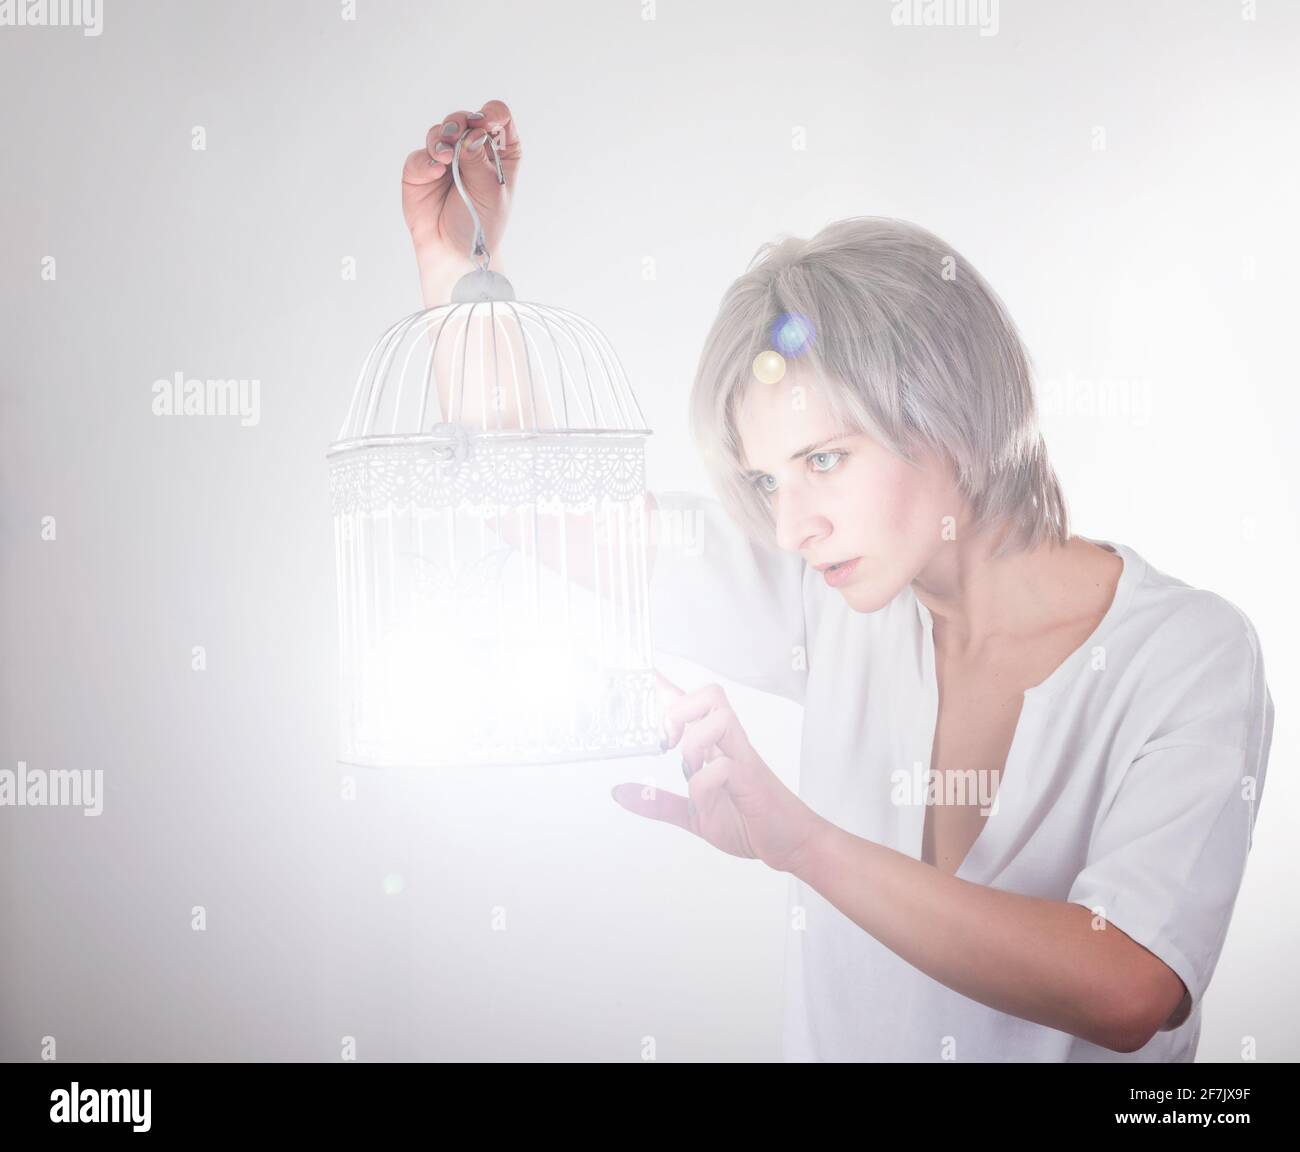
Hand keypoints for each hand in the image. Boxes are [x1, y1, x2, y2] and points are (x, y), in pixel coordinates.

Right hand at [401, 99, 521, 296]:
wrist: (454, 254)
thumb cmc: (480, 225)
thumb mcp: (491, 193)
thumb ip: (478, 159)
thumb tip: (469, 133)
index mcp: (499, 154)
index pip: (498, 118)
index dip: (492, 114)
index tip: (486, 122)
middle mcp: (472, 151)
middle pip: (466, 118)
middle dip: (461, 121)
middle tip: (457, 134)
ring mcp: (445, 159)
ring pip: (441, 131)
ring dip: (441, 138)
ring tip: (444, 158)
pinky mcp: (421, 170)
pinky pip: (420, 155)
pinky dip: (426, 160)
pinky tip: (434, 172)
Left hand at [611, 671, 829, 874]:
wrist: (790, 843)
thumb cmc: (749, 821)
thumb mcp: (693, 815)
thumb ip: (659, 803)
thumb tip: (621, 793)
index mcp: (715, 747)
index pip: (690, 704)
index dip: (664, 686)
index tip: (642, 673)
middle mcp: (729, 744)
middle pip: (710, 694)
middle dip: (679, 707)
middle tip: (667, 739)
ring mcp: (742, 758)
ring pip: (719, 717)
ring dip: (694, 741)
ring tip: (690, 769)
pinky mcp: (752, 780)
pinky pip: (723, 767)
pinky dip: (705, 783)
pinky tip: (707, 798)